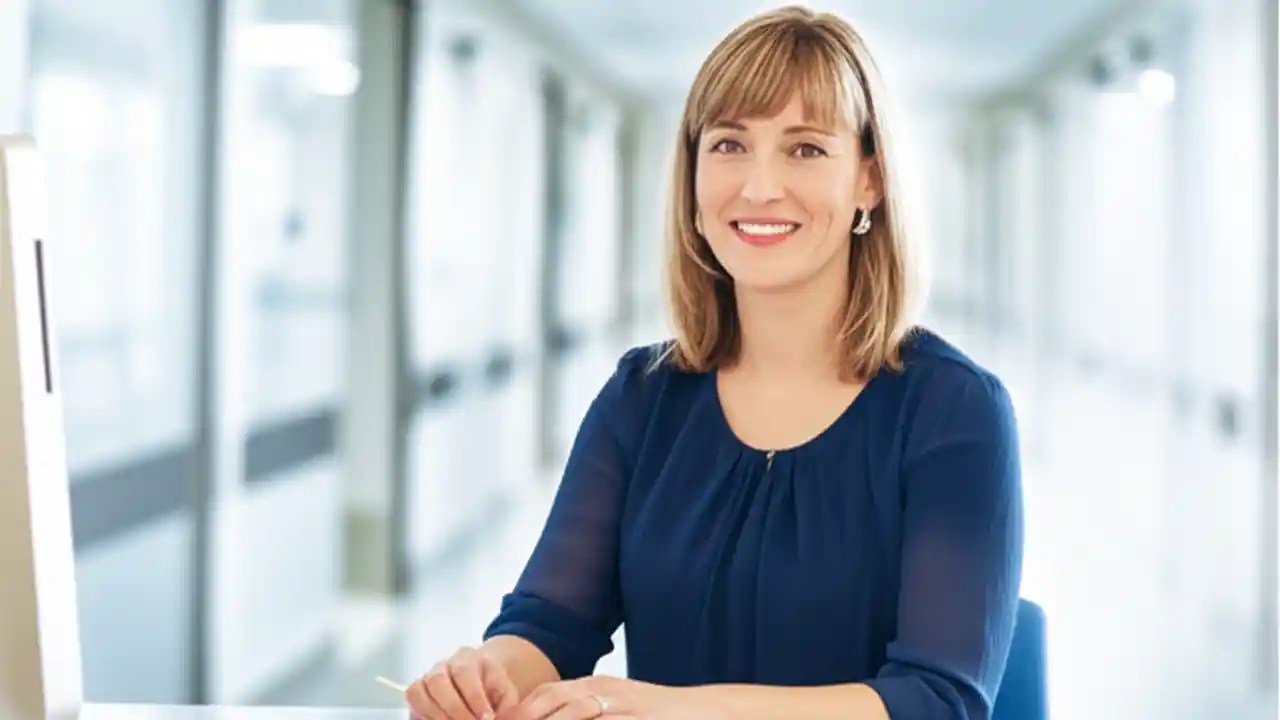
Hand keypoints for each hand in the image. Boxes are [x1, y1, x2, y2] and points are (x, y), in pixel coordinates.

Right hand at [405, 646, 519, 719]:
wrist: (483, 686)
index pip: (465, 672)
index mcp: (468, 658)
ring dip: (436, 714)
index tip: (486, 717)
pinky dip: (424, 715)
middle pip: (437, 680)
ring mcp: (427, 678)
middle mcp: (444, 665)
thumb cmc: (493, 690)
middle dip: (454, 708)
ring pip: (419, 691)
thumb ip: (504, 704)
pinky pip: (413, 702)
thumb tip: (493, 717)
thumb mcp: (506, 693)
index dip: (473, 697)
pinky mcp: (417, 693)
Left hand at [495, 676, 721, 719]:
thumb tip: (547, 713)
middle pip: (551, 706)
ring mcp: (618, 709)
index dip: (519, 711)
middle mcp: (602, 692)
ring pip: (572, 717)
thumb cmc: (650, 711)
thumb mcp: (613, 701)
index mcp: (593, 684)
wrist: (697, 711)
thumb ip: (582, 707)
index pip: (544, 694)